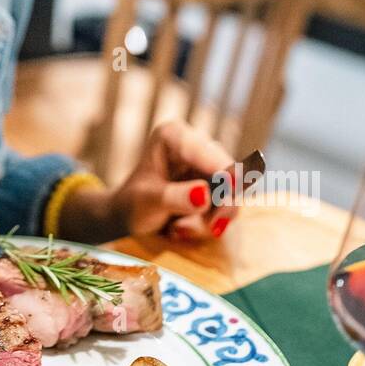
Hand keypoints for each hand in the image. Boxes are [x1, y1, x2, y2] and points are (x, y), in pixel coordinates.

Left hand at [112, 120, 234, 241]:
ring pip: (230, 194)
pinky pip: (226, 208)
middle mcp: (196, 146)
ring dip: (209, 219)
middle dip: (219, 204)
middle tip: (213, 227)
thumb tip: (204, 194)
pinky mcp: (216, 188)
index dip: (220, 168)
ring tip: (178, 229)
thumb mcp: (147, 201)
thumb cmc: (133, 203)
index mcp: (173, 136)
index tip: (233, 185)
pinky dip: (209, 223)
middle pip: (226, 172)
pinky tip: (182, 228)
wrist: (131, 217)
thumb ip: (174, 197)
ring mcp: (208, 167)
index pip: (202, 151)